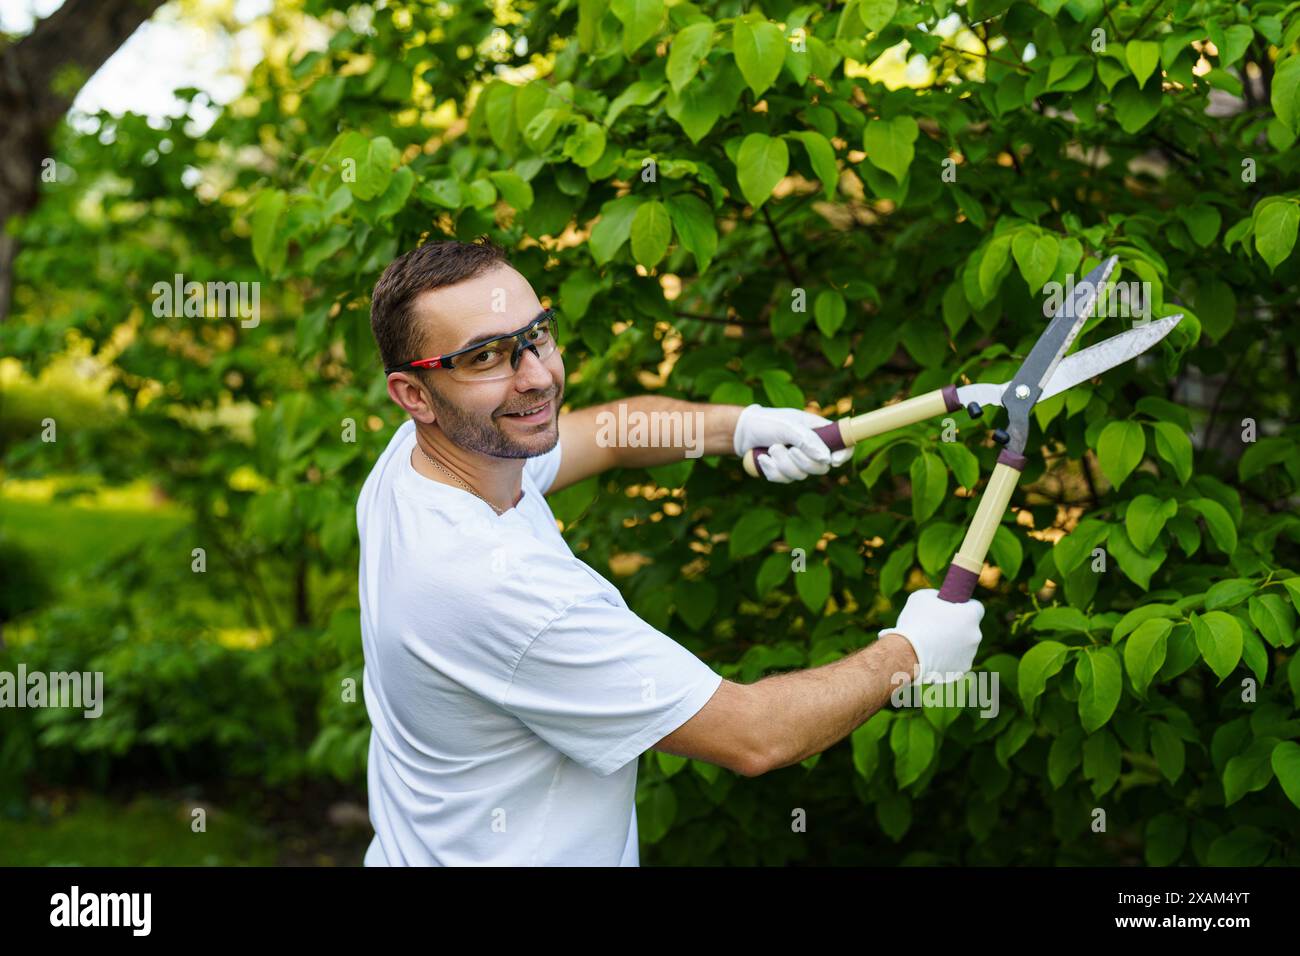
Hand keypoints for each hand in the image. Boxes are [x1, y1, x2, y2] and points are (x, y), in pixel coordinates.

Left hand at [732, 404, 853, 482]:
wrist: (743, 431)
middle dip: (802, 461)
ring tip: (771, 449)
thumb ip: (808, 441)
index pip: (843, 445)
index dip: (844, 454)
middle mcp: (812, 448)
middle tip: (788, 448)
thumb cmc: (768, 422)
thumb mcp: (788, 427)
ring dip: (782, 463)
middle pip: (822, 467)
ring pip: (801, 475)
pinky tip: (763, 458)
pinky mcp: (785, 472)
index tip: (834, 460)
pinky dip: (772, 470)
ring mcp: (799, 462)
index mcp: (820, 431)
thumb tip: (826, 459)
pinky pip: (785, 480)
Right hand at [878, 588, 984, 684]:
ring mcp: (970, 655)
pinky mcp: (962, 669)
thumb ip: (936, 595)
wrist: (906, 653)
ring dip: (953, 643)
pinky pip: (958, 660)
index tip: (953, 608)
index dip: (965, 606)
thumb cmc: (915, 622)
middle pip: (970, 627)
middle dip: (958, 626)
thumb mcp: (921, 597)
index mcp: (970, 616)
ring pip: (964, 645)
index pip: (976, 607)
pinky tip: (933, 656)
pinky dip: (949, 658)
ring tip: (932, 643)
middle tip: (938, 626)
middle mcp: (975, 635)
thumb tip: (939, 599)